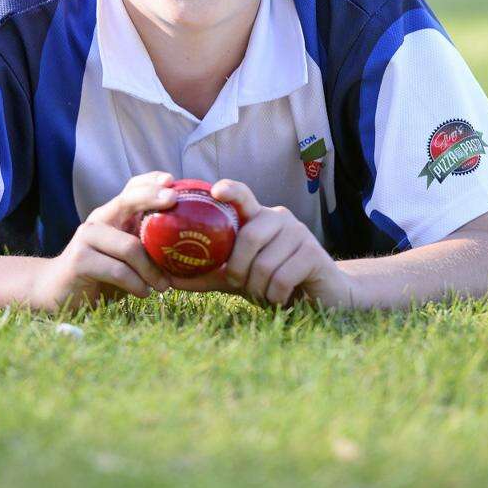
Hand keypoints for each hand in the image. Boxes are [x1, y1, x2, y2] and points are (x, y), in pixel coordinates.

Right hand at [33, 171, 177, 311]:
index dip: (151, 181)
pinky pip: (118, 270)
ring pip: (129, 247)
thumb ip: (145, 245)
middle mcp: (98, 220)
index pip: (131, 188)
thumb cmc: (100, 274)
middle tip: (174, 202)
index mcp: (111, 216)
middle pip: (127, 201)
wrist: (56, 292)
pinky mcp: (79, 260)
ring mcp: (86, 238)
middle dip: (153, 198)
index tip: (171, 181)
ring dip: (152, 270)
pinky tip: (144, 293)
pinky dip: (136, 283)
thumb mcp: (125, 257)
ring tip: (164, 286)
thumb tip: (187, 246)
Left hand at [171, 179, 354, 309]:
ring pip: (264, 263)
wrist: (320, 297)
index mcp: (258, 218)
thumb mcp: (237, 277)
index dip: (230, 190)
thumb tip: (167, 278)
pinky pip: (282, 277)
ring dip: (258, 287)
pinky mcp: (313, 253)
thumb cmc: (272, 281)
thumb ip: (207, 274)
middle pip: (247, 238)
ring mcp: (298, 233)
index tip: (216, 191)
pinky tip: (280, 297)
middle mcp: (279, 218)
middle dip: (238, 269)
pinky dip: (274, 295)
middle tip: (240, 284)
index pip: (243, 196)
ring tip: (264, 293)